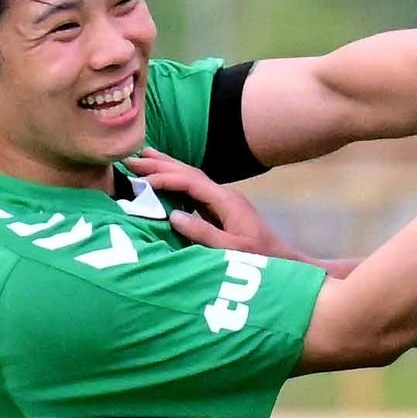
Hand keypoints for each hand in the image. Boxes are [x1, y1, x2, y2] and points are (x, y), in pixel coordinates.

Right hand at [132, 151, 299, 260]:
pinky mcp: (222, 209)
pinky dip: (175, 182)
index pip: (190, 182)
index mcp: (226, 201)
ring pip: (191, 177)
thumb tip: (174, 216)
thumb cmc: (259, 259)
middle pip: (188, 172)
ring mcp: (223, 200)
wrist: (282, 260)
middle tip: (133, 157)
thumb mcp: (230, 250)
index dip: (165, 179)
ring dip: (167, 167)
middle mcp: (225, 195)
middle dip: (161, 164)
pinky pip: (193, 190)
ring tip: (144, 158)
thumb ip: (203, 233)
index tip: (141, 180)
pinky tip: (164, 181)